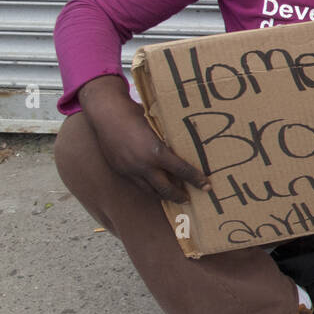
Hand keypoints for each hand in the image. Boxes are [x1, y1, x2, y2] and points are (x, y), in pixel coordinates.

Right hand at [79, 77, 209, 202]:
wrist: (106, 113)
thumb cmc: (136, 115)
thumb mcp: (157, 129)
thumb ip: (166, 143)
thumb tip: (181, 151)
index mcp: (156, 152)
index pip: (182, 170)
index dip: (196, 180)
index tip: (207, 186)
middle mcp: (143, 165)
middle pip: (166, 188)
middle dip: (179, 196)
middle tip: (189, 199)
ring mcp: (130, 169)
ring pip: (150, 190)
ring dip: (163, 196)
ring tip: (174, 197)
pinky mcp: (120, 170)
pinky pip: (138, 185)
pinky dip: (149, 188)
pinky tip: (155, 188)